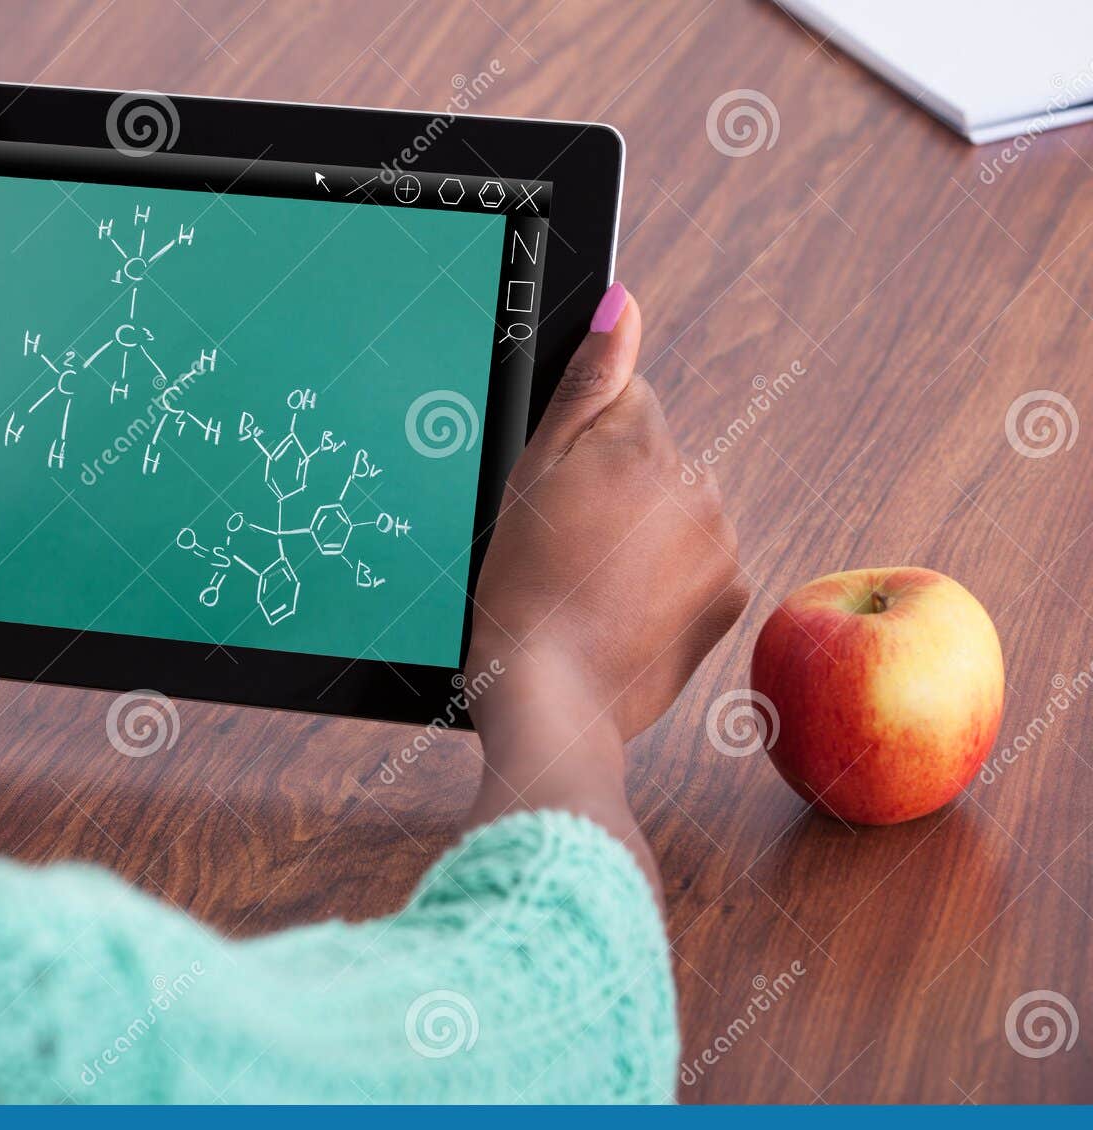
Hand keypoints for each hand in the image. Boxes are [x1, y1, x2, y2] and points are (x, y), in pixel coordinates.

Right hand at [463, 284, 748, 870]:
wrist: (552, 703)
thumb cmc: (521, 590)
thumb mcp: (532, 476)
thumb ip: (587, 384)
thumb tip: (625, 302)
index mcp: (643, 443)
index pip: (624, 401)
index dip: (579, 447)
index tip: (555, 499)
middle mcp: (698, 484)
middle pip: (655, 457)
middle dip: (616, 490)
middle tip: (565, 550)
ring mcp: (722, 543)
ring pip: (677, 510)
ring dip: (642, 535)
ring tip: (589, 585)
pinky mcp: (732, 596)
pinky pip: (699, 562)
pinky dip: (666, 579)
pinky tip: (621, 610)